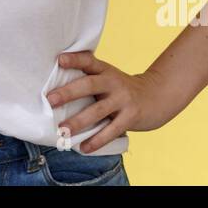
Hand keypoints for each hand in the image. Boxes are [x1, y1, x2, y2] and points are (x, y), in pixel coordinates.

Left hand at [46, 51, 183, 151]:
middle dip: (69, 92)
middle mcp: (113, 82)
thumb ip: (89, 78)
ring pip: (97, 111)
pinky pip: (111, 131)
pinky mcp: (130, 117)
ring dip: (78, 121)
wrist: (155, 96)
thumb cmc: (121, 88)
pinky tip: (83, 147)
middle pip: (89, 85)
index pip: (88, 61)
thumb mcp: (108, 76)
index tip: (60, 60)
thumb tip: (55, 89)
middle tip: (51, 100)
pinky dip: (97, 140)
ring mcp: (123, 100)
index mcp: (105, 70)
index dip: (74, 59)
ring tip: (63, 130)